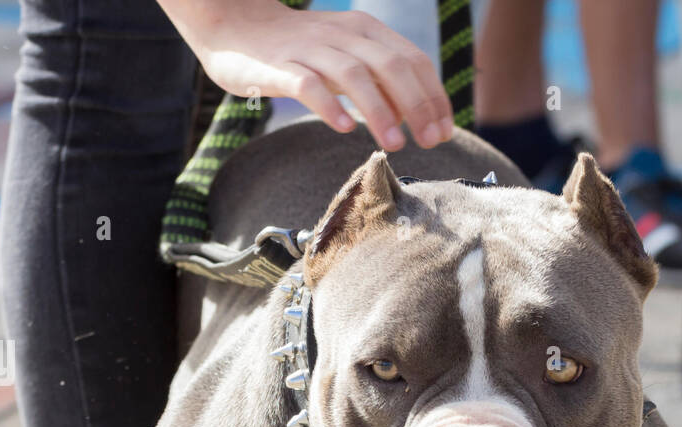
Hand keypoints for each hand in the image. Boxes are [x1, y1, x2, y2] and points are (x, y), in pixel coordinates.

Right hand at [163, 0, 453, 150]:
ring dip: (379, 109)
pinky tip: (343, 127)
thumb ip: (380, 83)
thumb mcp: (346, 59)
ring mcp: (310, 49)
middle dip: (417, 105)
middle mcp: (342, 34)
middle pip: (391, 65)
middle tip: (430, 143)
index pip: (412, 60)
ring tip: (395, 143)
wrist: (236, 27)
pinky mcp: (279, 66)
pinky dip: (328, 105)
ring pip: (353, 74)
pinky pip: (307, 83)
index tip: (445, 132)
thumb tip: (415, 117)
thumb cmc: (298, 52)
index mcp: (365, 31)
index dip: (433, 96)